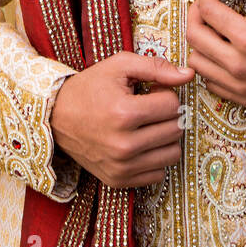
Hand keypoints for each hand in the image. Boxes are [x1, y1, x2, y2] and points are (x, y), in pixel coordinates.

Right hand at [49, 52, 193, 188]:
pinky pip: (158, 174)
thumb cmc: (91, 87)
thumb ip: (157, 67)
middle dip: (168, 114)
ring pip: (172, 153)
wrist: (57, 117)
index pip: (173, 105)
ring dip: (165, 137)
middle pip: (176, 129)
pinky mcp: (118, 181)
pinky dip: (154, 157)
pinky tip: (140, 142)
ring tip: (147, 125)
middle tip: (149, 106)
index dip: (165, 93)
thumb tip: (188, 75)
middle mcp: (124, 145)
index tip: (151, 91)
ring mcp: (121, 167)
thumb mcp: (120, 66)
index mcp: (124, 113)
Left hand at [185, 0, 245, 108]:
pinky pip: (210, 82)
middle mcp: (239, 65)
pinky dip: (210, 64)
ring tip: (213, 27)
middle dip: (195, 12)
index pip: (207, 10)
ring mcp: (240, 86)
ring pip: (196, 62)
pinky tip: (222, 50)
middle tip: (206, 1)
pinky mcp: (244, 99)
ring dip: (199, 40)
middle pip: (194, 36)